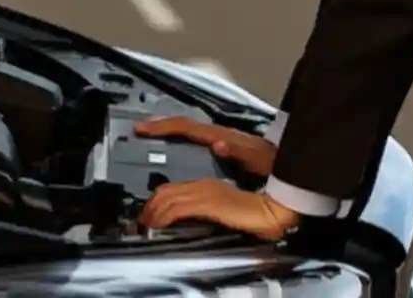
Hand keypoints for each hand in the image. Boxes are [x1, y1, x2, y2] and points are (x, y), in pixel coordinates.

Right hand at [134, 116, 275, 176]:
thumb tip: (217, 142)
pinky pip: (196, 138)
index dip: (163, 127)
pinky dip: (182, 139)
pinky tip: (179, 148)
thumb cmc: (273, 161)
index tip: (142, 128)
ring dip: (170, 131)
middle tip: (140, 129)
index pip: (186, 127)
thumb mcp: (255, 159)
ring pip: (189, 130)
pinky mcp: (225, 145)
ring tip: (152, 135)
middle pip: (183, 125)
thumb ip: (237, 150)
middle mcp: (218, 132)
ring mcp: (221, 137)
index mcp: (220, 135)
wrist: (290, 161)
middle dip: (161, 126)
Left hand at [139, 178, 299, 240]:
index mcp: (205, 185)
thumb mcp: (222, 208)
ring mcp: (204, 193)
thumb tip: (189, 219)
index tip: (149, 216)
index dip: (156, 202)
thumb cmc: (251, 211)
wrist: (268, 210)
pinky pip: (176, 209)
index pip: (171, 188)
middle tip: (143, 223)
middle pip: (164, 191)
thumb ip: (206, 209)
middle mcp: (201, 185)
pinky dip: (163, 217)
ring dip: (153, 214)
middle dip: (149, 208)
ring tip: (147, 227)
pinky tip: (159, 227)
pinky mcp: (207, 203)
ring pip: (166, 199)